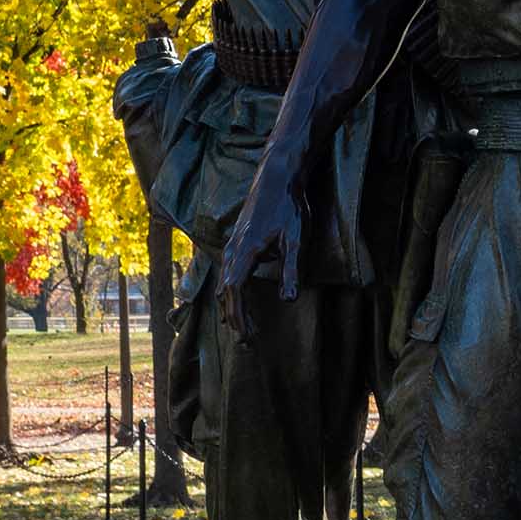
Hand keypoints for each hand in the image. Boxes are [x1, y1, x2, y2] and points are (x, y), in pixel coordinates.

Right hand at [217, 154, 314, 343]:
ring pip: (224, 283)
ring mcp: (232, 245)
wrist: (278, 177)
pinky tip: (236, 299)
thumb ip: (291, 270)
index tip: (247, 337)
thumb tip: (289, 300)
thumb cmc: (289, 207)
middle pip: (227, 292)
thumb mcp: (296, 240)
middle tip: (247, 343)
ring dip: (232, 306)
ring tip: (241, 328)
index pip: (235, 293)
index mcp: (244, 252)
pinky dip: (230, 292)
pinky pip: (228, 273)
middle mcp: (232, 250)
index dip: (239, 317)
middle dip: (235, 318)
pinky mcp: (236, 241)